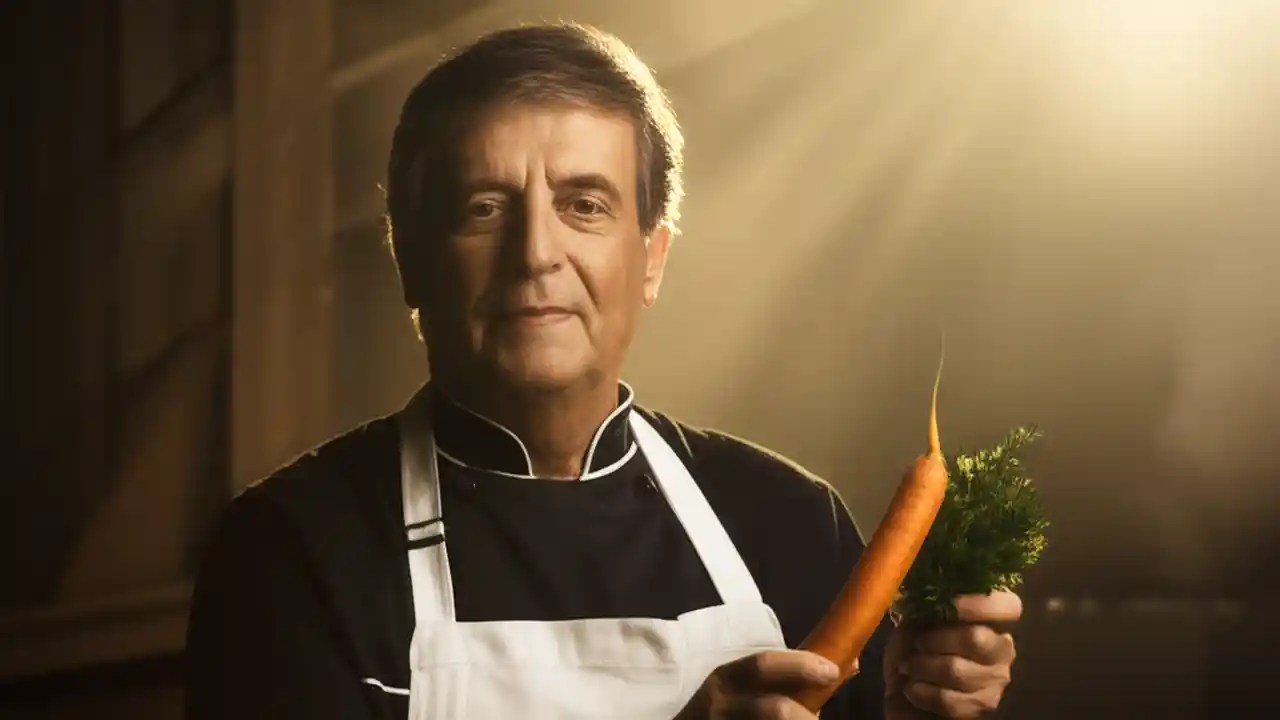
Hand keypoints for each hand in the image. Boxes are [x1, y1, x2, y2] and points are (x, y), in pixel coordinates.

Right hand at [674, 649, 856, 718]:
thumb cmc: (724, 708)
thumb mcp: (741, 686)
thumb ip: (786, 677)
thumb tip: (847, 665)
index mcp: (727, 677)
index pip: (763, 664)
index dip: (800, 665)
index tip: (831, 670)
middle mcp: (721, 705)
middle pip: (773, 709)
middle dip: (804, 716)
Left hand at [884, 591, 1021, 718]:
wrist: (906, 688)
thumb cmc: (914, 647)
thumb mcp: (917, 619)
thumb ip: (928, 606)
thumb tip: (927, 596)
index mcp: (992, 618)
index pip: (1008, 606)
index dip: (979, 604)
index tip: (948, 604)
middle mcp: (1002, 648)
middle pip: (975, 638)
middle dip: (935, 639)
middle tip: (916, 644)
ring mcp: (996, 679)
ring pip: (957, 670)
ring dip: (922, 667)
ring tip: (907, 667)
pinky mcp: (983, 705)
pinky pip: (950, 699)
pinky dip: (922, 692)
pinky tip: (912, 688)